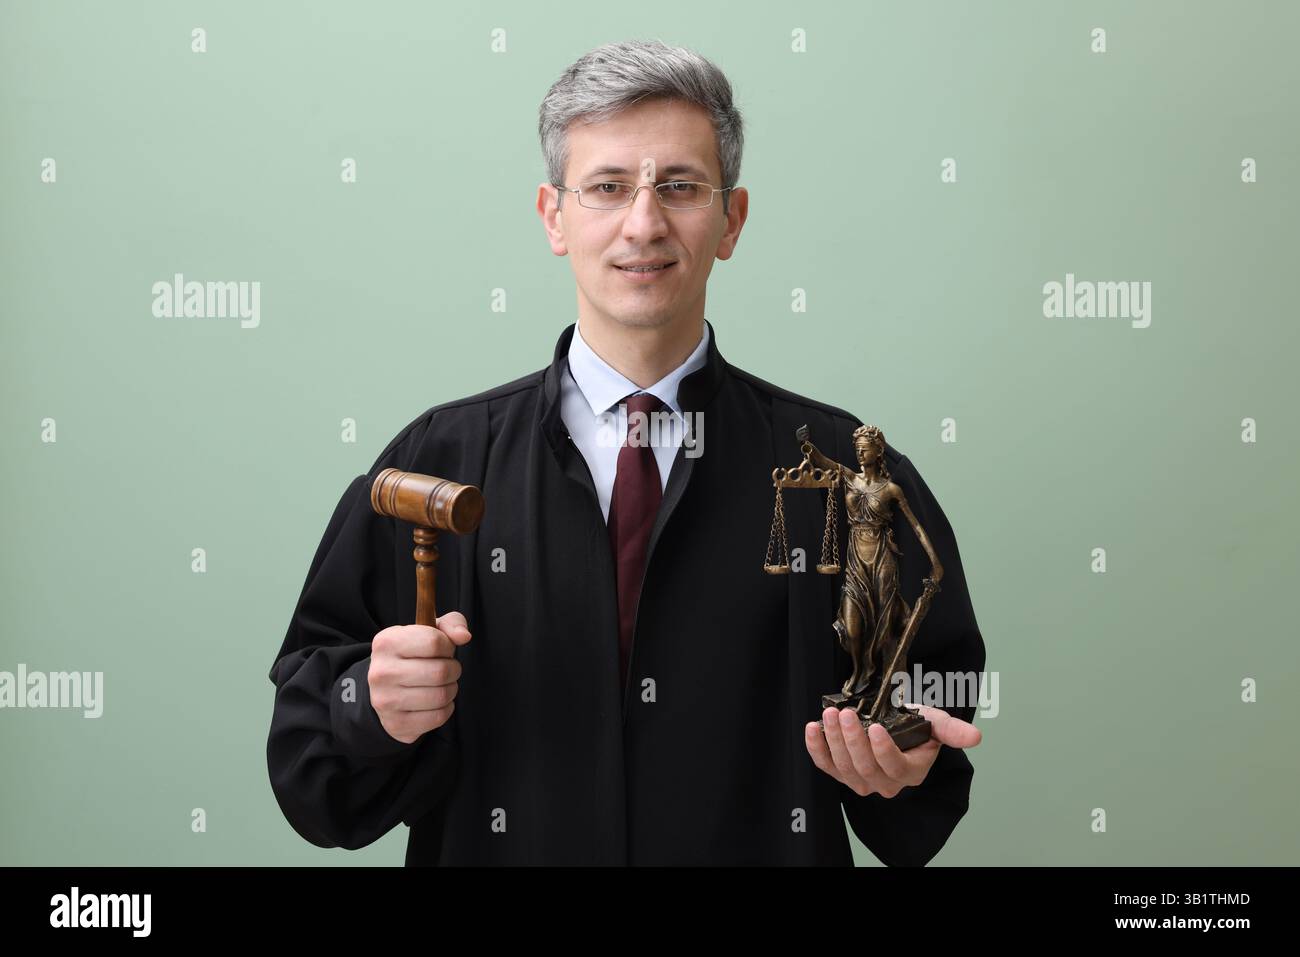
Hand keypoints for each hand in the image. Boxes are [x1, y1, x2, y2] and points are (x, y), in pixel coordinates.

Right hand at [368, 612, 471, 743]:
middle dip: (453, 670)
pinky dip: (446, 709)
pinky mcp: (396, 723)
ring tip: (442, 684)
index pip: (434, 642)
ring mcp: (386, 700)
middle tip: (448, 669)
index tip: (444, 650)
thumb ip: (451, 624)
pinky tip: (437, 702)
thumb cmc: (413, 655)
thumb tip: (464, 636)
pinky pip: (438, 717)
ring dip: (451, 689)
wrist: (387, 689)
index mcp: (387, 642)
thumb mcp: (428, 631)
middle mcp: (381, 671)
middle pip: (440, 671)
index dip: (448, 646)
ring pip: (441, 696)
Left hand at [805, 704, 980, 797]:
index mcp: (910, 773)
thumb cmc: (916, 726)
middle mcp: (884, 783)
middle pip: (865, 768)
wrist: (896, 727)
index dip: (883, 751)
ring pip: (844, 767)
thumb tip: (975, 737)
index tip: (875, 728)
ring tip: (830, 715)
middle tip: (844, 714)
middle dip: (852, 740)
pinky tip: (813, 728)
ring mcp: (860, 780)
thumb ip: (952, 731)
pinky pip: (825, 765)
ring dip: (833, 740)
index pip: (895, 767)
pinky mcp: (840, 772)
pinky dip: (816, 748)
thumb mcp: (935, 724)